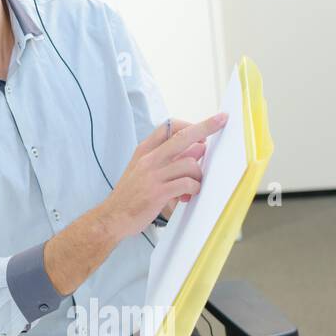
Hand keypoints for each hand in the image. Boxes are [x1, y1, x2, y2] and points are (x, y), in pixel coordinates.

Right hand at [103, 113, 226, 240]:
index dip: (188, 124)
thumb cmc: (130, 194)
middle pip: (183, 136)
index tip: (204, 125)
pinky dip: (193, 189)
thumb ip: (168, 159)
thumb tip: (198, 149)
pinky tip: (187, 196)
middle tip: (222, 119)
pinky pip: (187, 184)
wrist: (112, 216)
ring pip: (190, 164)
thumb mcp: (143, 170)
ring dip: (198, 176)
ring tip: (193, 186)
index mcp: (144, 150)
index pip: (168, 127)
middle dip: (206, 127)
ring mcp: (153, 175)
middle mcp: (148, 159)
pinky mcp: (158, 192)